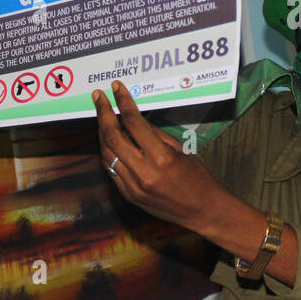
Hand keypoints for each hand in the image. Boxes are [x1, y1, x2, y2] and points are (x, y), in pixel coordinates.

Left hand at [93, 81, 224, 228]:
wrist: (201, 211)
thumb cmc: (196, 177)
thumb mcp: (179, 150)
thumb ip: (154, 135)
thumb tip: (133, 119)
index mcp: (161, 158)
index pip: (134, 123)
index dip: (123, 102)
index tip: (116, 88)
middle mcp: (144, 172)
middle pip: (112, 137)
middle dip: (103, 114)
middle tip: (99, 98)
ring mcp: (133, 186)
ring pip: (107, 153)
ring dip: (102, 132)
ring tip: (103, 117)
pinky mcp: (128, 195)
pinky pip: (111, 169)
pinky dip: (108, 152)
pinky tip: (110, 141)